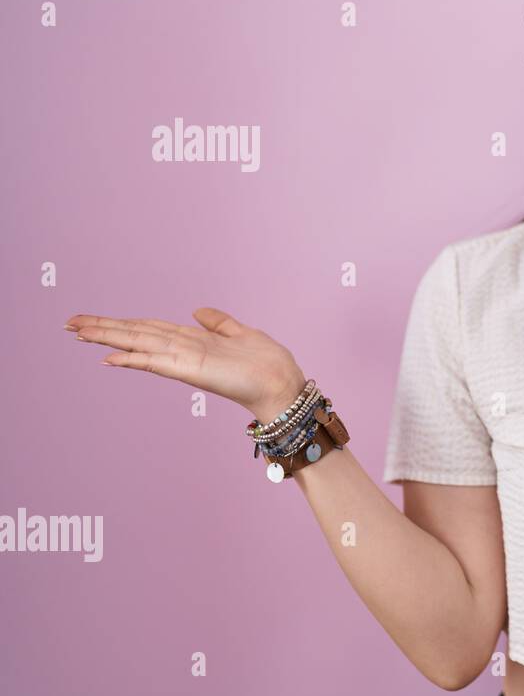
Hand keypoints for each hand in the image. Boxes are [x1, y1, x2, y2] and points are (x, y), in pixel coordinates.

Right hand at [65, 308, 307, 423]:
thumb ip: (219, 322)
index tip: (90, 320)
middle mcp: (183, 350)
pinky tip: (110, 358)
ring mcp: (186, 361)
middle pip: (136, 335)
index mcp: (192, 340)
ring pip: (139, 345)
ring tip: (77, 332)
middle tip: (68, 324)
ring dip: (108, 338)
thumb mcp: (242, 333)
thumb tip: (198, 311)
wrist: (283, 385)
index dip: (120, 323)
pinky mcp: (193, 371)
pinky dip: (134, 360)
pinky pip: (157, 363)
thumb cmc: (267, 364)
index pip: (149, 328)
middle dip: (103, 329)